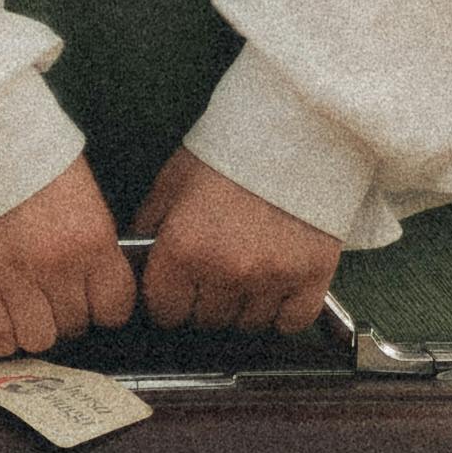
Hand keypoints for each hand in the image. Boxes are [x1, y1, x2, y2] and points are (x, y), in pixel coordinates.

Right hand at [0, 152, 133, 355]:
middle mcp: (57, 265)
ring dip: (31, 326)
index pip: (114, 308)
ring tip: (21, 303)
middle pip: (74, 326)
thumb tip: (94, 272)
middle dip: (65, 315)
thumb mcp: (78, 188)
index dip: (103, 308)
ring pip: (36, 338)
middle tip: (50, 294)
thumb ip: (90, 237)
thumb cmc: (23, 149)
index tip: (91, 300)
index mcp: (91, 238)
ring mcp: (13, 276)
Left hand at [135, 147, 341, 337]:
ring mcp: (272, 278)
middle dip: (206, 299)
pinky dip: (284, 311)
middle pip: (206, 320)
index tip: (178, 285)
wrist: (296, 128)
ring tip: (250, 270)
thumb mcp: (173, 182)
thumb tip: (139, 265)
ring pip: (247, 324)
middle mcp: (225, 271)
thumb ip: (151, 228)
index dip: (169, 297)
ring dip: (244, 305)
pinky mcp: (313, 277)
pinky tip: (279, 286)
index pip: (165, 312)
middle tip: (218, 268)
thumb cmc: (231, 152)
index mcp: (183, 249)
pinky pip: (291, 322)